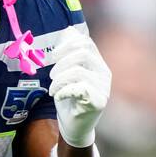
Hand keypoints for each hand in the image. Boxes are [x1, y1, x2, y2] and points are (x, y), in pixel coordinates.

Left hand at [49, 31, 111, 147]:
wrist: (73, 126)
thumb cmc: (69, 99)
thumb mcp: (66, 73)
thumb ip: (68, 52)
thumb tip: (68, 30)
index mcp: (98, 63)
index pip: (86, 43)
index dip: (67, 45)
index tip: (53, 56)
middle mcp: (105, 73)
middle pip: (83, 53)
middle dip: (62, 62)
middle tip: (51, 76)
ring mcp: (104, 88)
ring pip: (79, 71)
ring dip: (59, 79)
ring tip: (52, 89)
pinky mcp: (99, 102)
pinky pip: (80, 88)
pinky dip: (64, 90)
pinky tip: (59, 96)